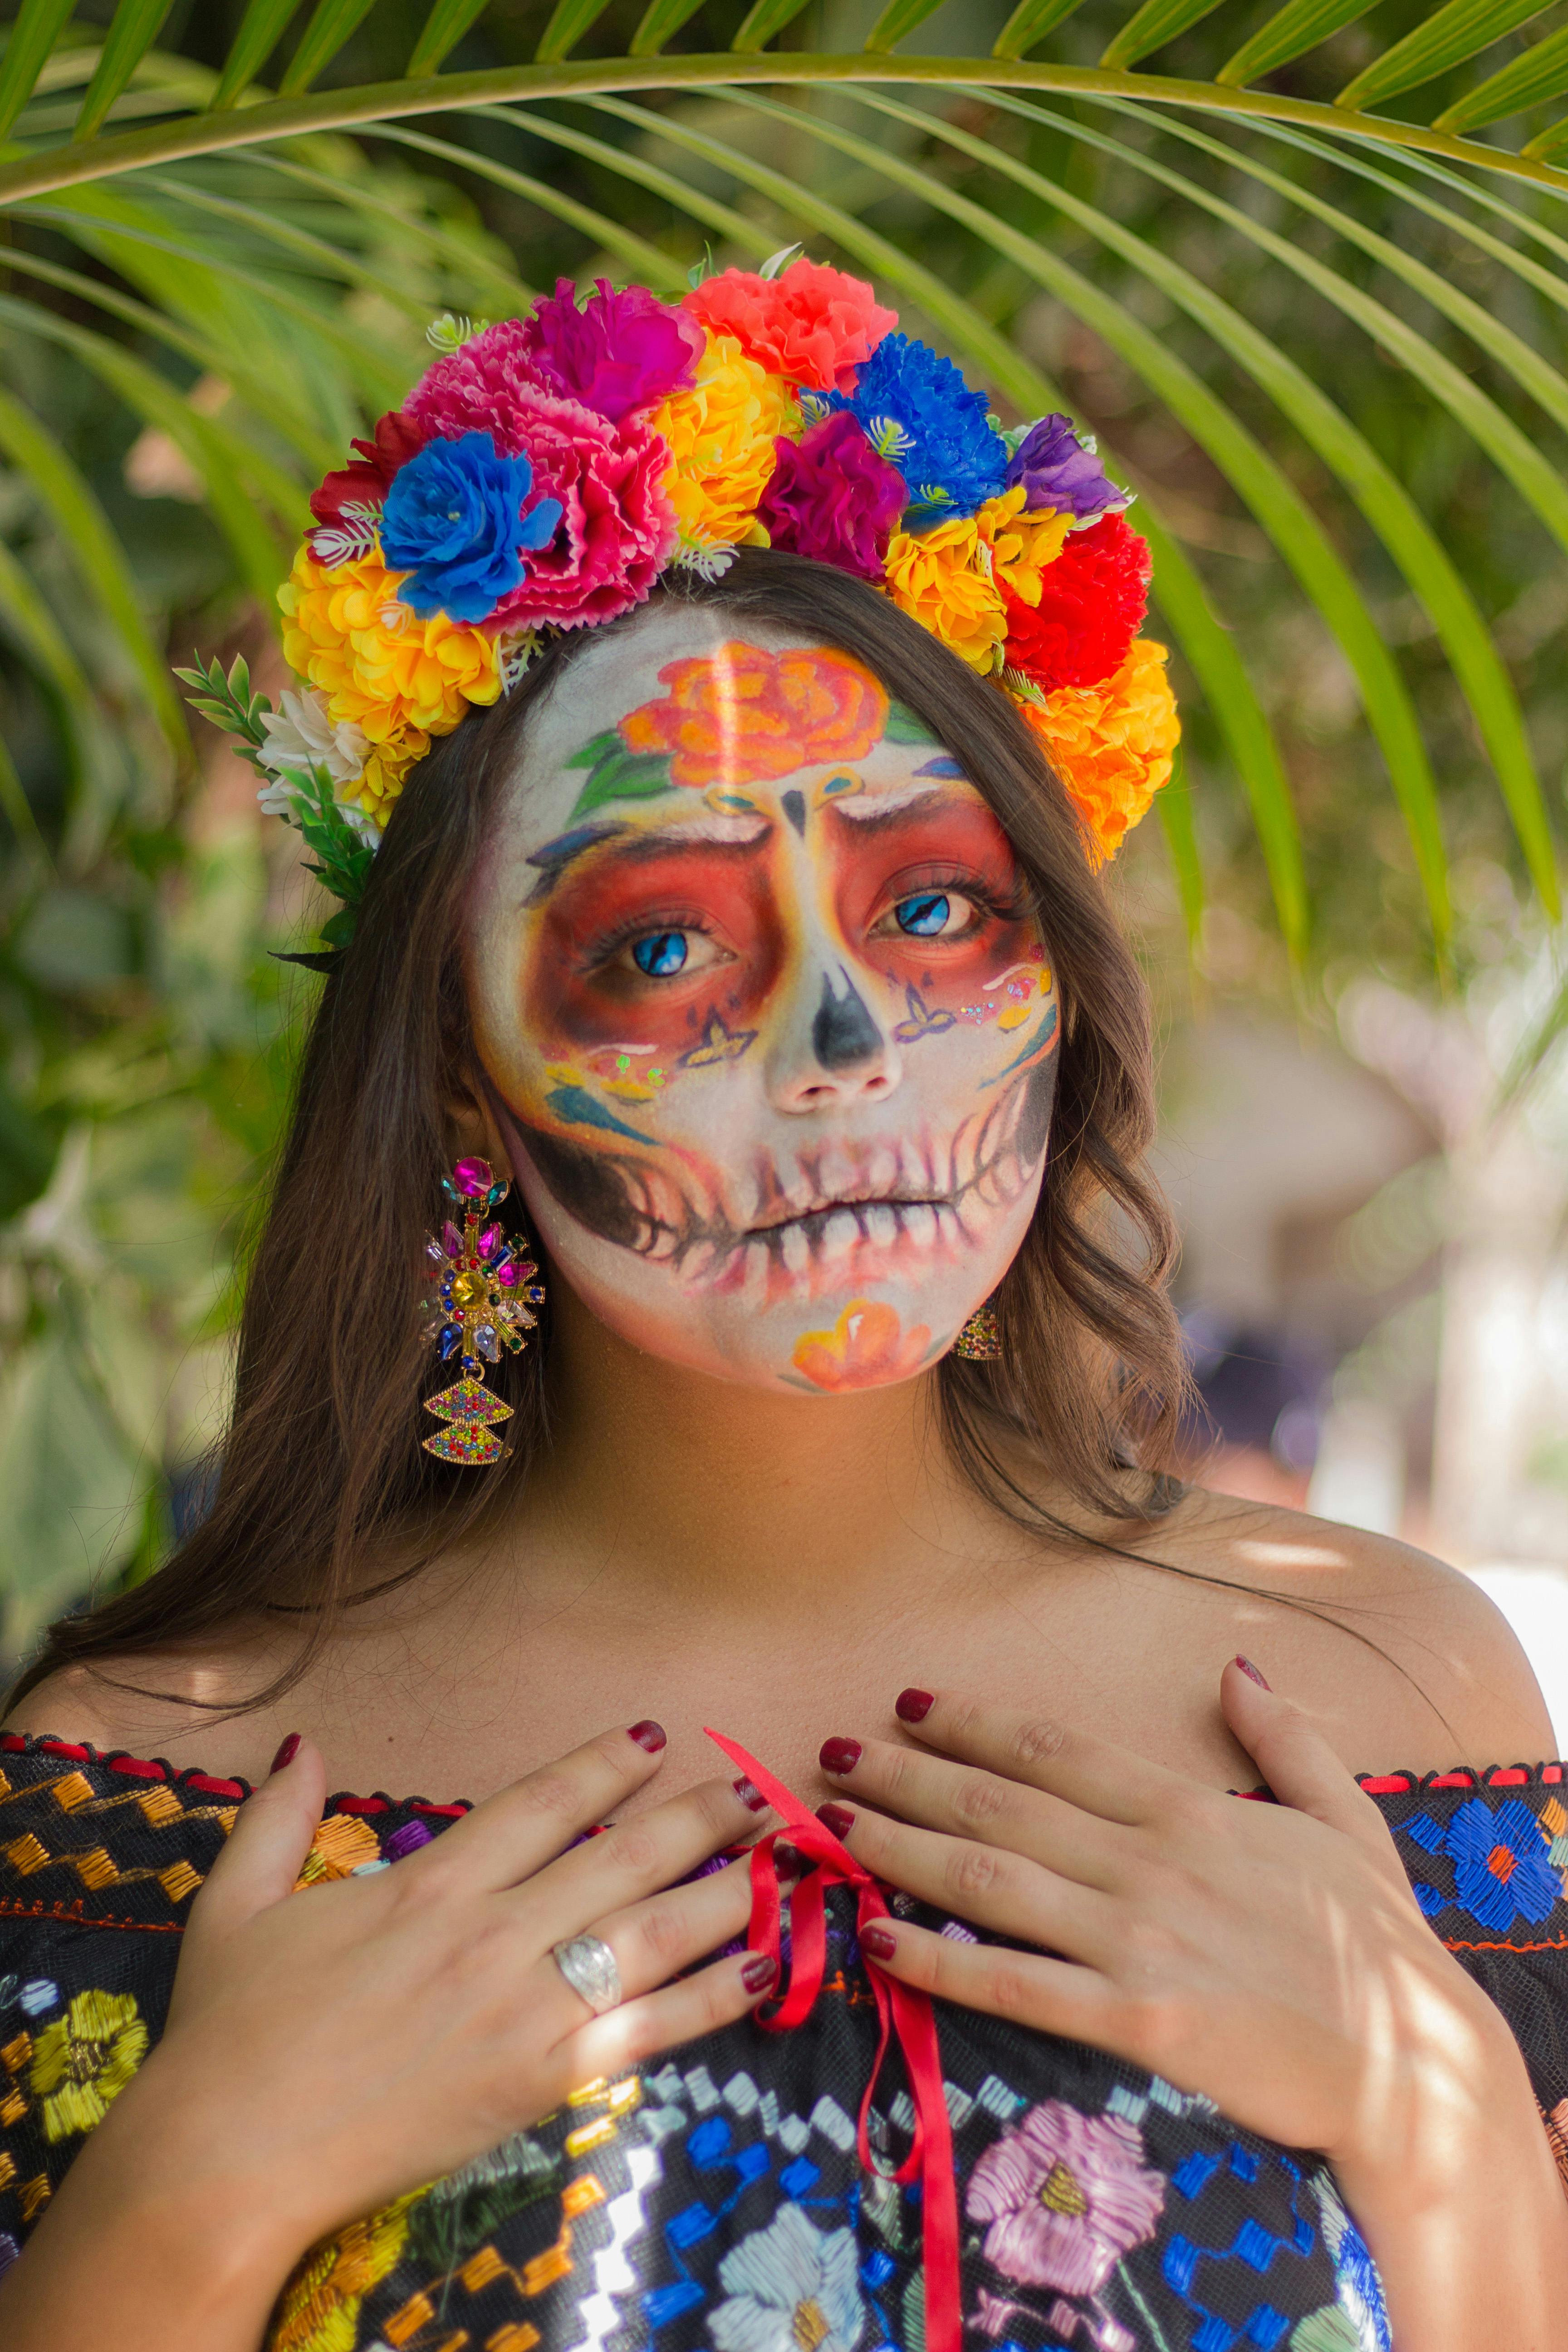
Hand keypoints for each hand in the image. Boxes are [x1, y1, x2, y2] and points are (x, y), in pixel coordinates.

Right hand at [2, 1723, 773, 2350]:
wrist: (225, 2156)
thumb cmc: (228, 2034)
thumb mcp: (237, 1907)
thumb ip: (277, 1820)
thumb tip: (301, 1744)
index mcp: (426, 1885)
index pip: (540, 1803)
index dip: (603, 1765)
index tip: (655, 1734)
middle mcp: (488, 1933)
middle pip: (619, 1857)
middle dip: (695, 1816)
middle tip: (753, 1785)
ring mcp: (520, 2007)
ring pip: (650, 1932)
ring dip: (725, 1888)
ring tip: (781, 1857)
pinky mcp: (537, 2079)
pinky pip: (646, 2026)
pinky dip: (713, 1996)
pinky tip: (765, 1967)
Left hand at [814, 1666, 1510, 2186]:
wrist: (1414, 2063)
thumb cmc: (1377, 1943)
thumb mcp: (1342, 1816)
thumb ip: (1284, 1738)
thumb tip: (1236, 1667)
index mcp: (1189, 1811)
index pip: (1054, 1749)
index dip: (974, 1723)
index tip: (910, 1701)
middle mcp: (1150, 1862)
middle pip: (1001, 1805)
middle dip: (908, 1773)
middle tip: (834, 1751)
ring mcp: (1141, 1939)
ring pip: (992, 1882)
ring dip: (901, 1848)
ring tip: (834, 1824)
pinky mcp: (1140, 2018)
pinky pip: (1017, 1985)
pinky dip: (940, 1961)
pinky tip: (878, 1939)